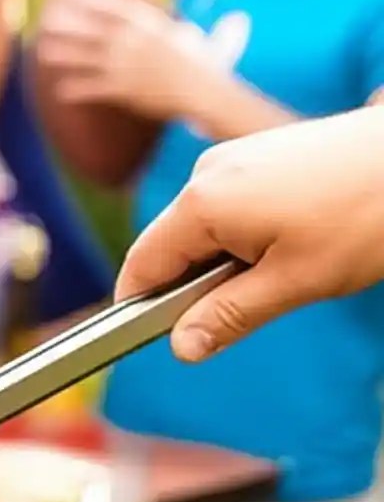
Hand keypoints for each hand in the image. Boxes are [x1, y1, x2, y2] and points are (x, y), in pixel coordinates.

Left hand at [37, 0, 210, 119]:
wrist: (204, 91)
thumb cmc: (197, 63)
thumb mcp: (180, 35)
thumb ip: (162, 25)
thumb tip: (157, 18)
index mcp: (146, 27)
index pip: (114, 9)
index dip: (93, 0)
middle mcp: (132, 43)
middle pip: (93, 31)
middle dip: (70, 24)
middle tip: (48, 18)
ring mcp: (126, 66)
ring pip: (87, 59)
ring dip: (64, 55)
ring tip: (44, 51)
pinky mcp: (124, 89)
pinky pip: (93, 89)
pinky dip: (76, 90)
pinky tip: (59, 91)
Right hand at [115, 107, 383, 361]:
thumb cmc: (367, 215)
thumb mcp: (296, 281)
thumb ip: (229, 315)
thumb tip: (181, 348)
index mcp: (202, 204)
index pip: (142, 264)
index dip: (139, 307)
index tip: (153, 340)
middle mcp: (205, 173)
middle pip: (169, 245)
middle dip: (193, 284)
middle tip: (247, 309)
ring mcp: (230, 158)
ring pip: (201, 226)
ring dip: (223, 259)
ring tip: (286, 269)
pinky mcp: (255, 153)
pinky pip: (225, 203)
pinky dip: (242, 233)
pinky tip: (292, 241)